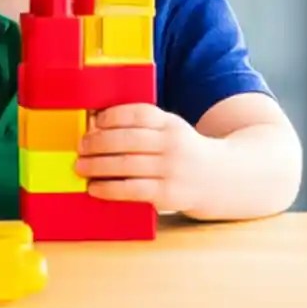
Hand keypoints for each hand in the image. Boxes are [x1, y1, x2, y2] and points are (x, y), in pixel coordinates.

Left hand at [74, 103, 220, 213]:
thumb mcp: (170, 131)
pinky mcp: (169, 194)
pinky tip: (94, 188)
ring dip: (97, 166)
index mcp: (170, 123)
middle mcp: (173, 143)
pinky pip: (133, 190)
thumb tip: (95, 126)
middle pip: (127, 139)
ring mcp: (172, 169)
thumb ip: (141, 127)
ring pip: (126, 164)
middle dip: (97, 143)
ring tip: (80, 166)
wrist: (226, 180)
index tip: (93, 122)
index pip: (138, 113)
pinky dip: (109, 188)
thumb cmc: (184, 153)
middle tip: (80, 147)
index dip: (112, 116)